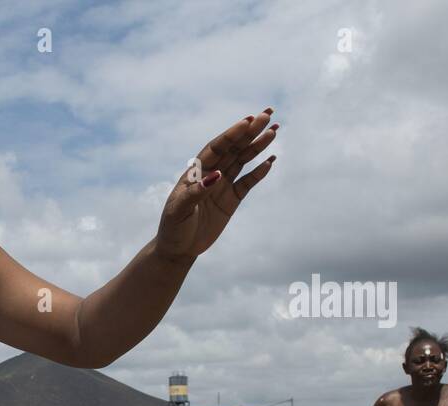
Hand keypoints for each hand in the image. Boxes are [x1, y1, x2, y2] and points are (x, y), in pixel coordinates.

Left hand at [156, 110, 277, 259]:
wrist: (177, 249)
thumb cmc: (173, 227)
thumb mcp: (180, 210)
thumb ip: (197, 192)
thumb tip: (218, 176)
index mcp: (196, 172)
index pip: (216, 148)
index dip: (232, 134)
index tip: (248, 121)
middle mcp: (210, 174)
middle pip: (233, 148)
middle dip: (250, 131)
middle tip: (268, 114)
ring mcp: (222, 186)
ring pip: (242, 161)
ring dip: (257, 146)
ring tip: (274, 131)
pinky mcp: (231, 200)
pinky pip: (247, 182)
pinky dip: (259, 172)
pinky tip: (270, 160)